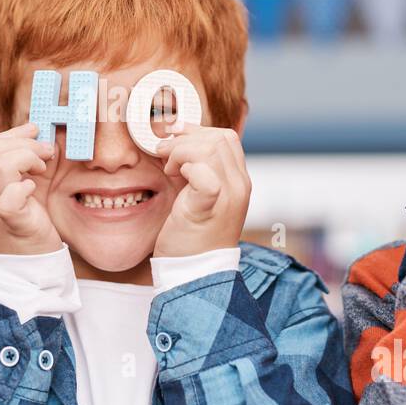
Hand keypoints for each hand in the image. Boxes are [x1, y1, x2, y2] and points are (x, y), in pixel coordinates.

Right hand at [0, 122, 60, 254]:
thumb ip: (22, 171)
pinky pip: (11, 195)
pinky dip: (26, 186)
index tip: (34, 133)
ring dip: (27, 157)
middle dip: (23, 142)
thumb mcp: (20, 195)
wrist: (27, 272)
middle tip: (46, 152)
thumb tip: (39, 141)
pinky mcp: (10, 222)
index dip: (12, 134)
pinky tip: (35, 190)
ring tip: (43, 168)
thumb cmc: (27, 232)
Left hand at [153, 123, 250, 257]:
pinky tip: (174, 178)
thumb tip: (177, 141)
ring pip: (211, 149)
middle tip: (165, 155)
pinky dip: (185, 167)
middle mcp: (239, 186)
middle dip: (187, 139)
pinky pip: (203, 173)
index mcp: (239, 182)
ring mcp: (229, 196)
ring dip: (181, 152)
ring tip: (168, 170)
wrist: (195, 273)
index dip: (198, 131)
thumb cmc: (192, 237)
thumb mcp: (199, 197)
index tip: (175, 135)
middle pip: (219, 139)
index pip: (227, 138)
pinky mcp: (210, 207)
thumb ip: (197, 171)